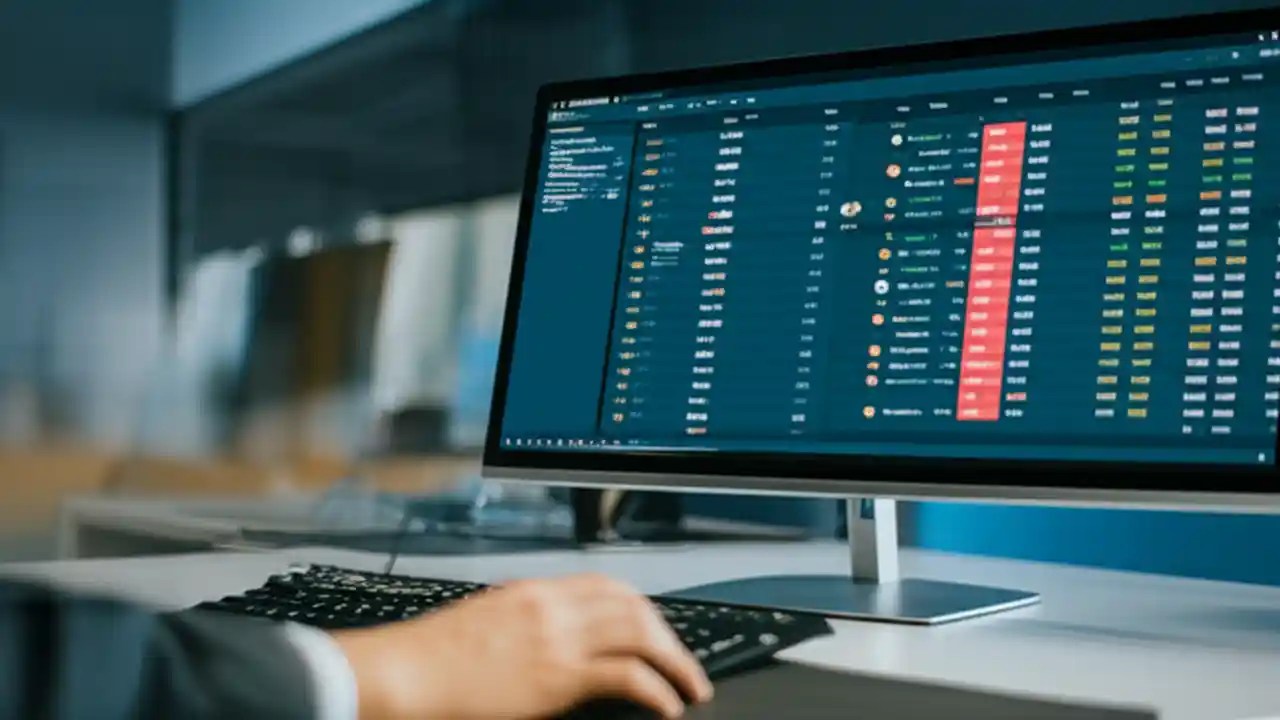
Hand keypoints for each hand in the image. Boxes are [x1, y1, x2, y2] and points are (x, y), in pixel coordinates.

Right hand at [331, 574, 713, 719]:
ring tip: (689, 686)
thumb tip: (548, 638)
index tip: (657, 630)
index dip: (642, 608)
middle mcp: (553, 606)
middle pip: (635, 606)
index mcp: (536, 592)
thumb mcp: (485, 621)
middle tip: (685, 663)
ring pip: (642, 634)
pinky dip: (658, 690)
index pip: (607, 586)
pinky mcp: (559, 675)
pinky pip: (629, 676)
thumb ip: (523, 621)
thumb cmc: (432, 656)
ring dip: (676, 661)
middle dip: (669, 634)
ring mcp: (559, 638)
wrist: (406, 671)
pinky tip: (666, 706)